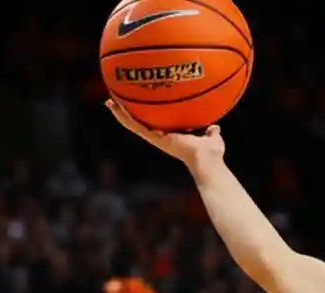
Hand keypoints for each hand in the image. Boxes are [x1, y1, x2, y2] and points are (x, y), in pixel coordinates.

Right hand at [105, 100, 225, 170]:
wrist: (207, 160)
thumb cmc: (212, 154)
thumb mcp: (211, 137)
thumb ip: (211, 131)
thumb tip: (215, 127)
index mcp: (172, 136)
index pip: (157, 123)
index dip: (147, 116)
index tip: (139, 106)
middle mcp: (161, 137)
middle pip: (141, 122)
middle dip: (128, 113)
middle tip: (116, 101)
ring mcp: (156, 138)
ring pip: (134, 123)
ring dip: (120, 113)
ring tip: (109, 101)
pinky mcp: (154, 137)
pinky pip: (136, 125)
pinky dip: (125, 116)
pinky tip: (115, 106)